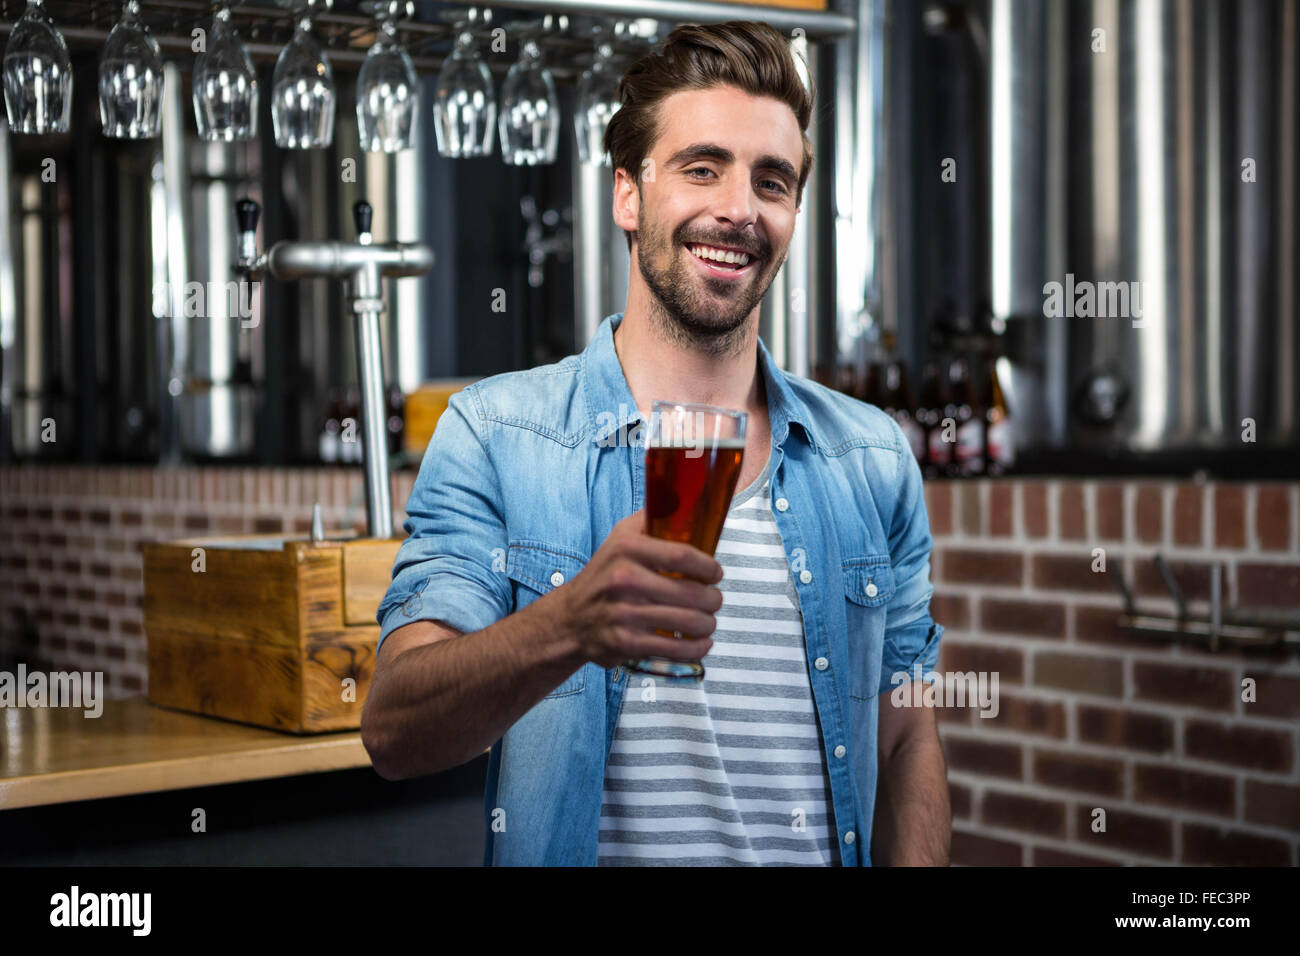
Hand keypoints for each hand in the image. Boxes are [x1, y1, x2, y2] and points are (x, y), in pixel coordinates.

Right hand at [551, 509, 723, 668]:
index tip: (715, 573)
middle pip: (691, 592)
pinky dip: (697, 648)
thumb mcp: (619, 537)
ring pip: (688, 622)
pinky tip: (702, 642)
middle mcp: (624, 579)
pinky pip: (675, 648)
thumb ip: (651, 518)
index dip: (708, 567)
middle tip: (715, 600)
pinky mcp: (626, 642)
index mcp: (627, 548)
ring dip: (708, 623)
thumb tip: (686, 500)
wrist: (569, 619)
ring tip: (709, 620)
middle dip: (714, 599)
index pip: (683, 555)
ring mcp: (624, 613)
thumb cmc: (603, 575)